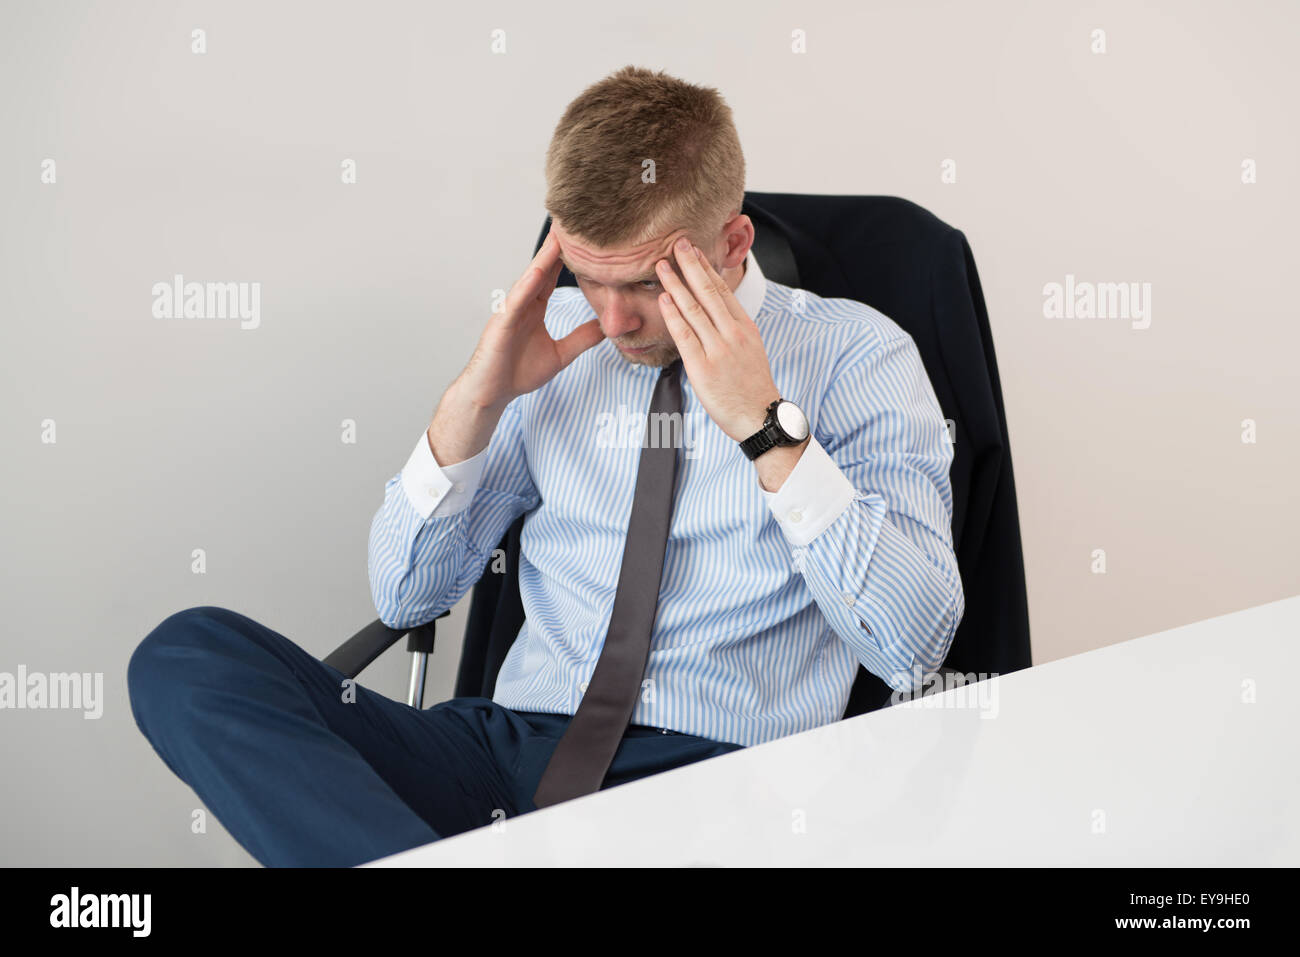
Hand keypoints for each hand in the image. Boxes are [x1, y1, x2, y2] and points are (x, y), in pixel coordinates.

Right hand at [458, 227, 603, 409]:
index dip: (567, 256)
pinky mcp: (502, 323)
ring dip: (544, 256)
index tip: (584, 238)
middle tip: (572, 220)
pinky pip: (516, 300)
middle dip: (557, 245)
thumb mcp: (560, 355)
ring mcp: (510, 310)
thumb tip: (604, 328)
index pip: (554, 275)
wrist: (492, 393)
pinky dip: (528, 284)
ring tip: (559, 235)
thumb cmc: (517, 373)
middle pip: (543, 268)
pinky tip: (539, 270)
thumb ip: (580, 339)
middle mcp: (522, 303)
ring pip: (530, 278)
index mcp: (535, 308)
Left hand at [654, 238, 779, 441]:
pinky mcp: (703, 367)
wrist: (760, 416)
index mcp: (745, 327)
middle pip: (708, 292)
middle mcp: (733, 333)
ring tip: (662, 265)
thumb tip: (713, 311)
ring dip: (676, 284)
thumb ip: (731, 329)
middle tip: (676, 243)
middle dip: (690, 265)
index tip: (693, 251)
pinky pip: (685, 335)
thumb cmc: (752, 386)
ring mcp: (718, 349)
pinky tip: (663, 298)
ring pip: (694, 309)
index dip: (705, 268)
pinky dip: (673, 315)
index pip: (723, 290)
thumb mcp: (749, 349)